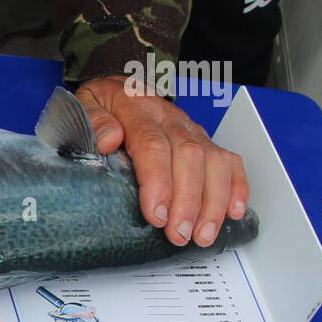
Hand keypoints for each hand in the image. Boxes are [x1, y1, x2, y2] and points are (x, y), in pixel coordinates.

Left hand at [76, 76, 248, 246]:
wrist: (121, 86)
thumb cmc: (103, 103)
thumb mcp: (85, 104)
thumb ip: (93, 120)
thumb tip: (108, 139)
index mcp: (138, 110)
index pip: (153, 145)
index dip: (158, 182)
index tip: (156, 214)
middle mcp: (171, 120)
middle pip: (190, 158)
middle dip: (188, 201)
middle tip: (178, 234)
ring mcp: (192, 130)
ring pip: (214, 162)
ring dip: (213, 202)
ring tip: (203, 235)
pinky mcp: (205, 140)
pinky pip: (230, 160)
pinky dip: (236, 186)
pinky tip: (233, 213)